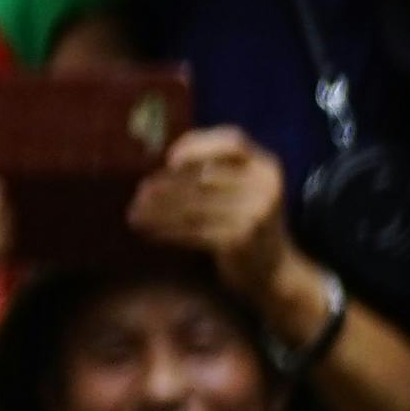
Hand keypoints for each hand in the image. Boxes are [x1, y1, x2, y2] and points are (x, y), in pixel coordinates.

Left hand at [132, 121, 296, 311]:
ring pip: (194, 205)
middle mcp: (264, 185)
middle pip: (206, 175)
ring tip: (135, 212)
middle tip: (139, 193)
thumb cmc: (249, 223)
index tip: (169, 159)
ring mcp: (254, 213)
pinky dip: (167, 230)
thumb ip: (220, 170)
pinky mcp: (239, 240)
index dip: (199, 144)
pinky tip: (148, 230)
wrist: (274, 270)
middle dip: (168, 184)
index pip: (233, 140)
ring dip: (159, 210)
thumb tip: (166, 164)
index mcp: (265, 165)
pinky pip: (193, 230)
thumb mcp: (247, 189)